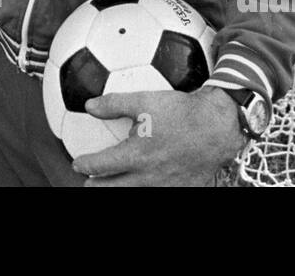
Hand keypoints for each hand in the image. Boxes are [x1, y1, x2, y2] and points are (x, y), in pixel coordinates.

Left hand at [71, 87, 246, 186]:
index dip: (85, 165)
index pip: (100, 166)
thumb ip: (114, 103)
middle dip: (97, 187)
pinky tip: (145, 184)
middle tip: (89, 184)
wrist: (217, 127)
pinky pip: (160, 192)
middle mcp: (147, 176)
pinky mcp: (181, 187)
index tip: (78, 163)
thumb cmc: (181, 112)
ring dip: (120, 190)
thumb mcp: (144, 100)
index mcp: (134, 156)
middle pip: (113, 188)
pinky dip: (146, 190)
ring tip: (112, 187)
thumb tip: (89, 105)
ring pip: (134, 194)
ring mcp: (165, 185)